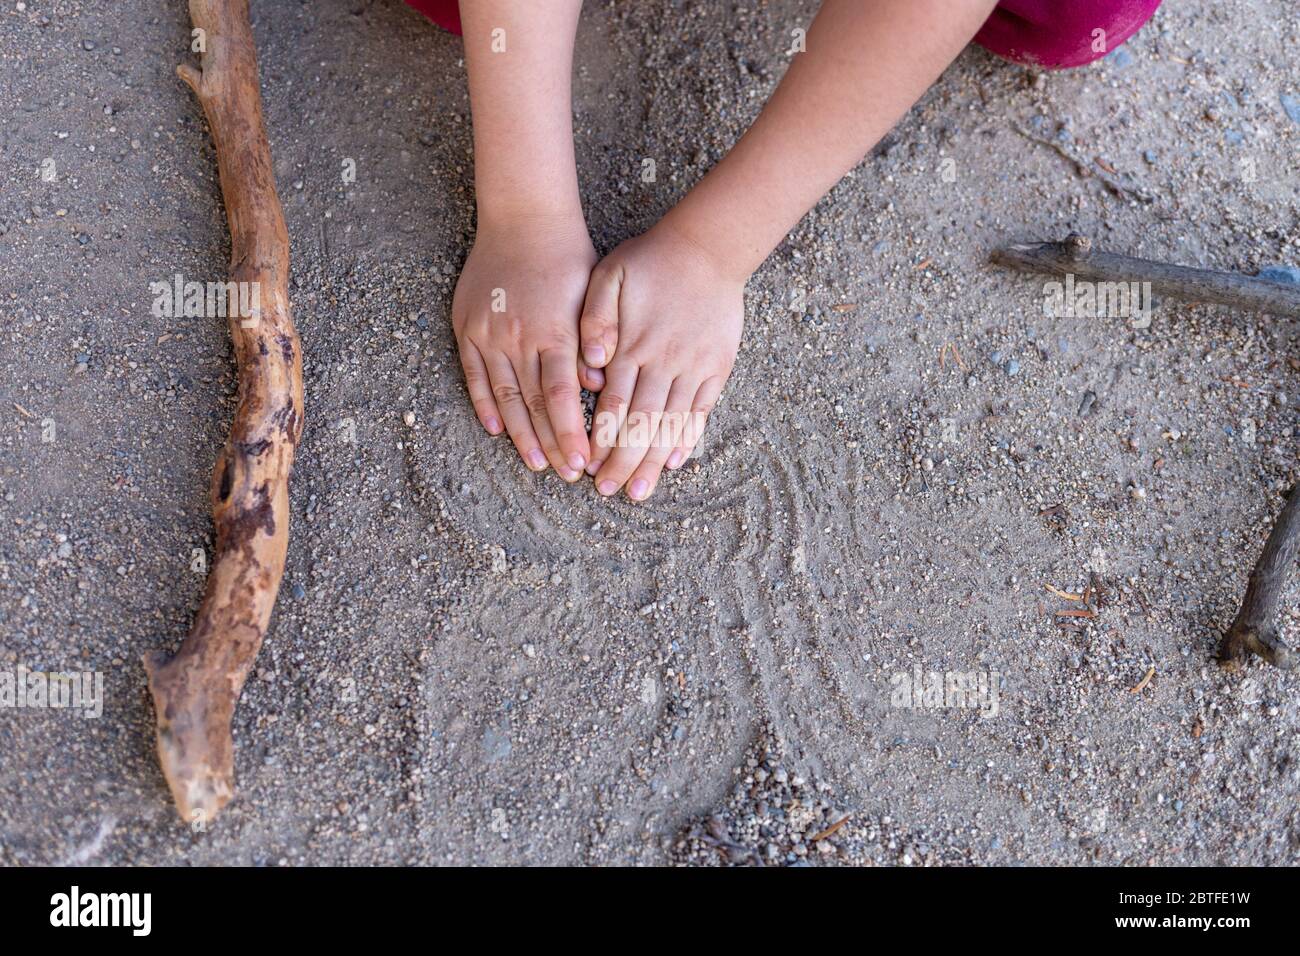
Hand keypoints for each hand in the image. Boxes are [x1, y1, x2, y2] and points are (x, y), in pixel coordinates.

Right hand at [452, 216, 595, 480]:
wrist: (522, 218)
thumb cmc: (568, 256)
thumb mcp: (593, 296)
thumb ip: (594, 343)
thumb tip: (599, 390)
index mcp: (554, 330)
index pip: (562, 396)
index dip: (571, 432)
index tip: (582, 461)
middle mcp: (519, 337)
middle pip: (533, 404)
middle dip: (551, 443)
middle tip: (566, 474)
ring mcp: (489, 334)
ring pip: (504, 396)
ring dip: (520, 435)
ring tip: (535, 463)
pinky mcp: (467, 327)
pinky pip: (474, 375)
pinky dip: (484, 405)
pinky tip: (496, 430)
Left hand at [579, 223, 744, 499]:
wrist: (708, 247)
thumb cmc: (650, 262)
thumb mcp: (608, 277)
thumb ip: (594, 320)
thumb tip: (591, 364)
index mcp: (631, 347)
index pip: (613, 406)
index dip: (601, 441)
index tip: (588, 468)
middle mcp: (663, 363)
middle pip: (641, 424)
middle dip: (623, 462)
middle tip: (609, 491)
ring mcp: (693, 367)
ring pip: (670, 424)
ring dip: (654, 460)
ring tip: (641, 490)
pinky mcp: (716, 366)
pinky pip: (701, 410)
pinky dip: (688, 437)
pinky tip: (676, 460)